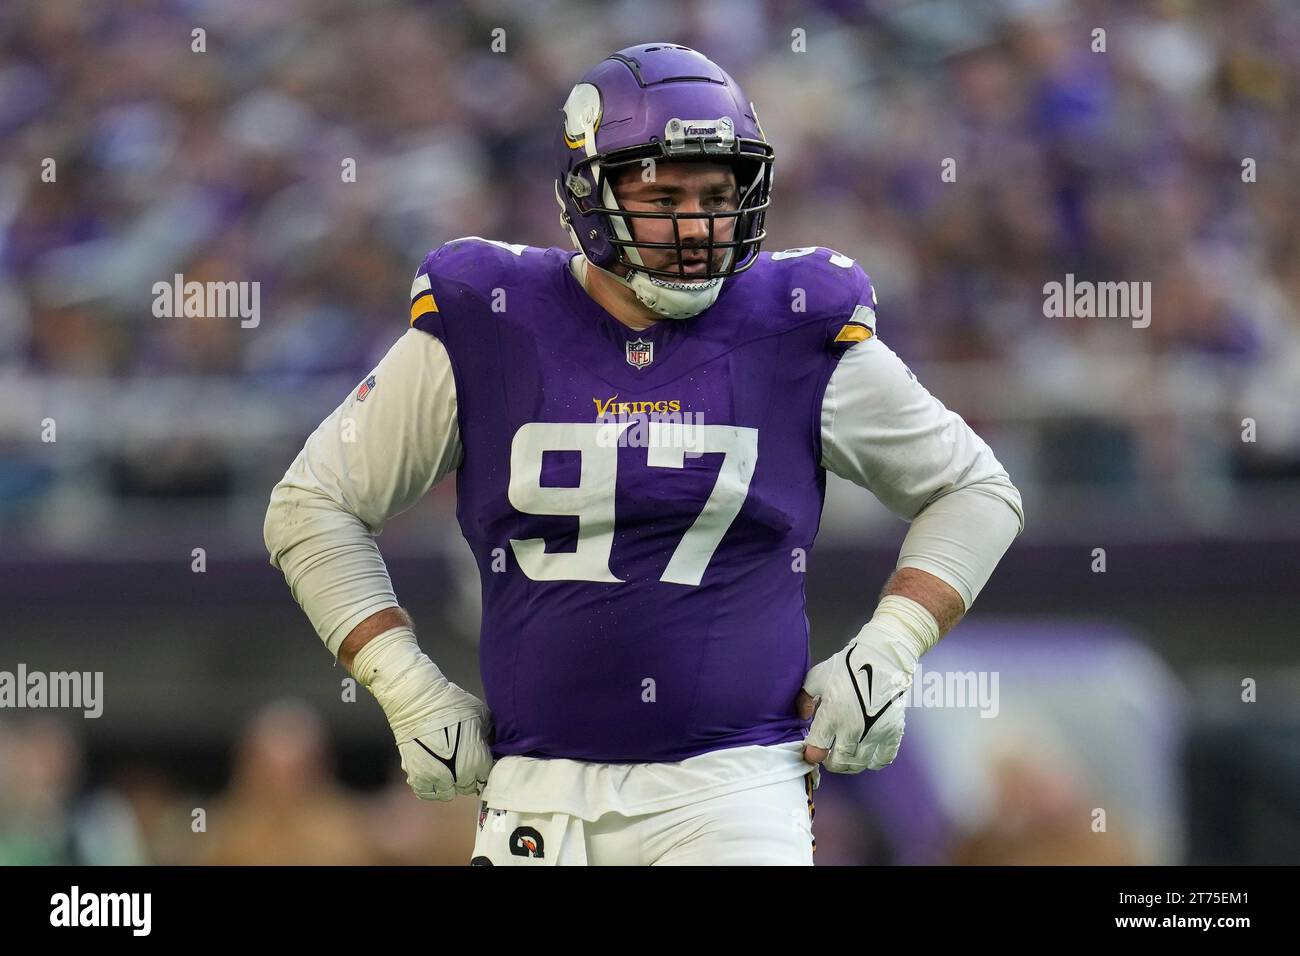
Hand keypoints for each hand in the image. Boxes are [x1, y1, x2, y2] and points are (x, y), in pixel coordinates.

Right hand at [395, 682, 494, 800]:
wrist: (417, 702)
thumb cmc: (452, 704)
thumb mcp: (481, 714)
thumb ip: (487, 735)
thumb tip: (490, 743)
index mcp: (477, 762)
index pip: (486, 776)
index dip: (483, 767)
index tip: (479, 760)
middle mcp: (459, 776)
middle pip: (467, 787)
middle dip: (467, 776)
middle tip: (462, 762)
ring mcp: (436, 779)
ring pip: (447, 793)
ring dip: (448, 783)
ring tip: (446, 769)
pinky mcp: (416, 778)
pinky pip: (426, 792)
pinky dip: (430, 787)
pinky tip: (432, 774)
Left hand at [798, 620, 916, 772]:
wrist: (883, 658)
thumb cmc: (848, 665)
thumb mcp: (817, 677)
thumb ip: (804, 698)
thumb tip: (803, 716)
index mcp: (832, 715)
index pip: (816, 749)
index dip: (812, 754)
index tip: (812, 751)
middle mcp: (852, 728)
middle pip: (838, 763)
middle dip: (830, 761)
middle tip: (829, 753)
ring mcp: (874, 733)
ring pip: (859, 765)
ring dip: (850, 763)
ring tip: (847, 753)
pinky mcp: (892, 733)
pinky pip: (882, 760)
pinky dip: (873, 761)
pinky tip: (867, 751)